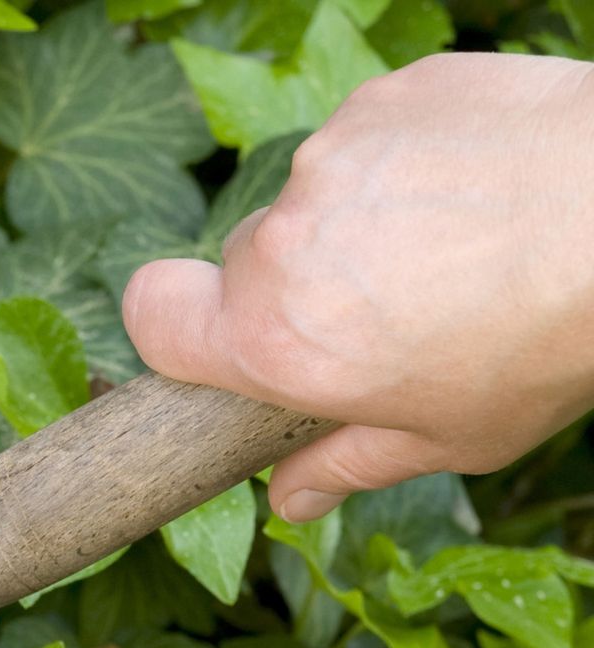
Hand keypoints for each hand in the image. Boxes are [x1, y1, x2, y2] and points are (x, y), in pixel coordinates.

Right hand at [122, 54, 593, 522]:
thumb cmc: (548, 340)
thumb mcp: (449, 437)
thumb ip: (349, 463)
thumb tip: (290, 498)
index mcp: (276, 340)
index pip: (152, 315)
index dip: (172, 329)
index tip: (219, 341)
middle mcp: (284, 243)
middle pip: (250, 263)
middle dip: (302, 285)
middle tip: (392, 308)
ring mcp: (332, 158)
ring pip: (315, 197)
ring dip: (360, 221)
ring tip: (454, 244)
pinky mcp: (387, 97)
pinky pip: (370, 137)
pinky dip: (408, 161)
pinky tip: (476, 188)